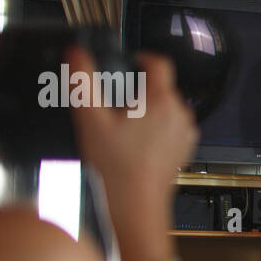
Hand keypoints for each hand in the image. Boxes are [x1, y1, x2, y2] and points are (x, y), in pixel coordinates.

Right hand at [68, 46, 197, 215]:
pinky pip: (170, 129)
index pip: (159, 62)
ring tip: (123, 127)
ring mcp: (185, 133)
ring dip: (147, 111)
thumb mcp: (91, 120)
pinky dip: (155, 129)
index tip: (130, 60)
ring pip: (166, 109)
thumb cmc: (117, 168)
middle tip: (115, 104)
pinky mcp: (183, 150)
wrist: (135, 205)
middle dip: (139, 90)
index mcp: (161, 100)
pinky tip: (135, 144)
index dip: (143, 56)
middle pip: (161, 87)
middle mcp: (180, 114)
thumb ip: (82, 82)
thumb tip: (76, 55)